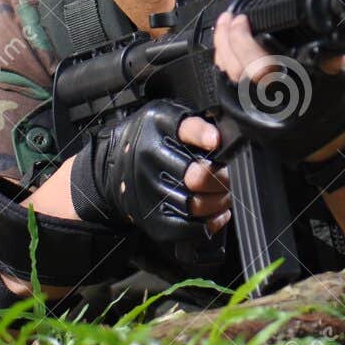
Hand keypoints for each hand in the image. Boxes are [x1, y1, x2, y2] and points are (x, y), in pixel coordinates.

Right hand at [74, 101, 230, 243]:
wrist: (113, 165)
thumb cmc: (152, 139)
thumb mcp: (168, 118)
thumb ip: (196, 123)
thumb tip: (226, 138)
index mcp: (156, 125)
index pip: (186, 129)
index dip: (205, 136)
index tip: (216, 142)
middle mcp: (148, 156)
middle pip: (198, 175)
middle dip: (223, 179)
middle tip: (230, 178)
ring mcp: (147, 189)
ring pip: (196, 203)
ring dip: (219, 202)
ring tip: (225, 195)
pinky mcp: (149, 216)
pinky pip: (186, 227)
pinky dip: (209, 223)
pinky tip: (217, 213)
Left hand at [211, 10, 344, 161]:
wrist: (324, 136)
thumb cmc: (330, 108)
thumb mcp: (338, 83)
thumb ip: (333, 63)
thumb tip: (336, 52)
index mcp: (284, 92)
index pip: (254, 64)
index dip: (243, 38)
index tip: (242, 19)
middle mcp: (263, 102)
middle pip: (232, 68)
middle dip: (225, 39)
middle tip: (228, 17)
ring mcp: (250, 108)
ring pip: (224, 77)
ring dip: (220, 50)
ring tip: (223, 27)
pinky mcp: (243, 111)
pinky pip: (225, 85)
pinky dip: (221, 65)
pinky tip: (224, 50)